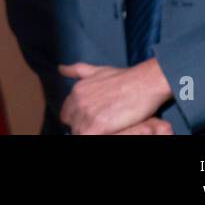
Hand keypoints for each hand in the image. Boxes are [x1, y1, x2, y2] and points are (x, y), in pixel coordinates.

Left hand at [58, 58, 172, 134]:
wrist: (144, 83)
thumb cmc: (124, 77)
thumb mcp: (96, 70)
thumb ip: (77, 71)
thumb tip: (60, 69)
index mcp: (76, 91)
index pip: (66, 113)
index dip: (77, 118)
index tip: (89, 120)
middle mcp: (78, 101)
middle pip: (72, 124)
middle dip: (82, 126)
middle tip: (98, 125)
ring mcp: (87, 113)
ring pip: (79, 132)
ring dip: (89, 131)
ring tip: (104, 128)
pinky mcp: (98, 125)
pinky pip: (89, 136)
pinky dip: (98, 135)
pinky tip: (109, 130)